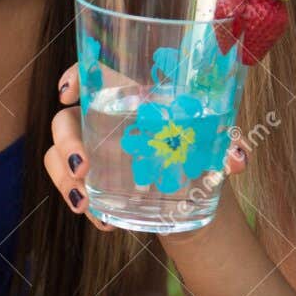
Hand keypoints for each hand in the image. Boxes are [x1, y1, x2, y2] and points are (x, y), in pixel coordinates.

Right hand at [44, 64, 251, 230]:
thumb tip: (237, 161)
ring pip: (57, 156)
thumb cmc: (202, 149)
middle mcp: (105, 120)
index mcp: (133, 96)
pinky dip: (85, 206)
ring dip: (64, 179)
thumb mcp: (216, 143)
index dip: (75, 76)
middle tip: (84, 167)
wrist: (197, 190)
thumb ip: (227, 145)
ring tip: (85, 204)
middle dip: (67, 142)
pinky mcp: (94, 181)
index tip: (67, 94)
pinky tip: (103, 222)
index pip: (93, 73)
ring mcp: (94, 151)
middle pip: (66, 120)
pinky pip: (73, 188)